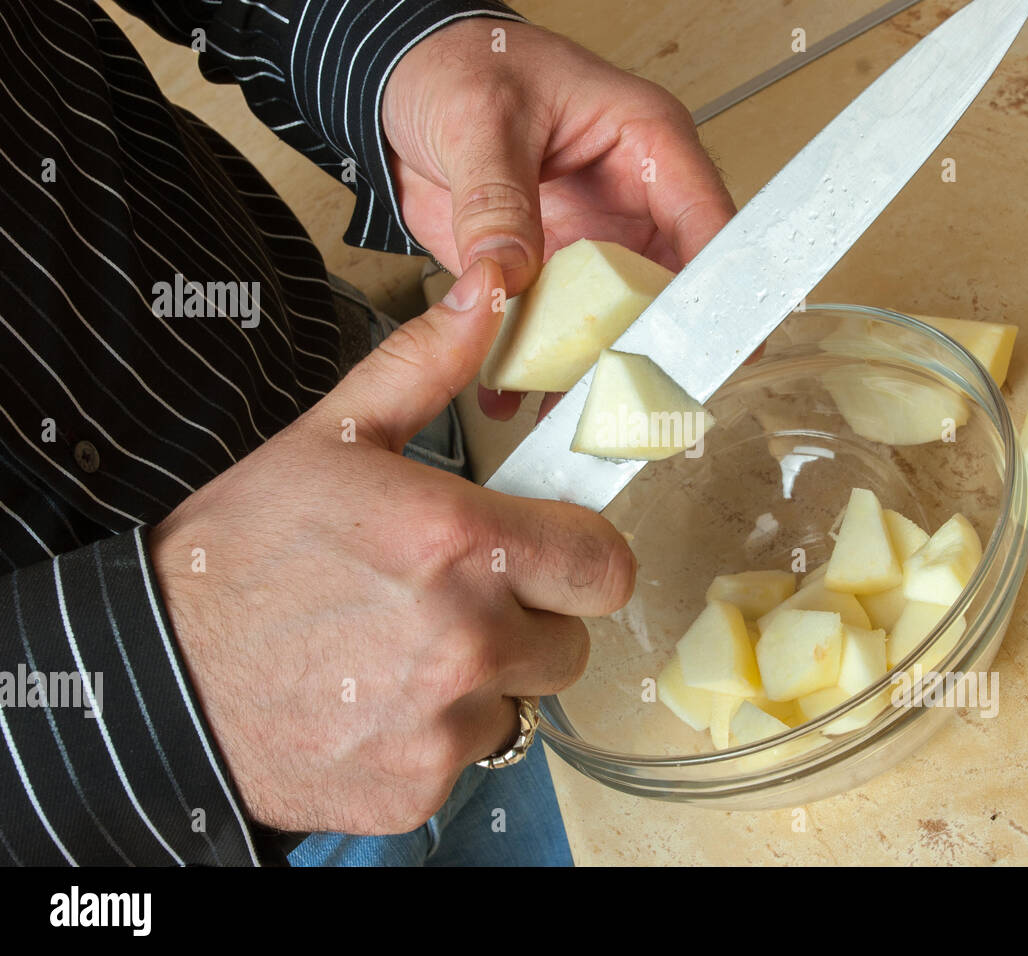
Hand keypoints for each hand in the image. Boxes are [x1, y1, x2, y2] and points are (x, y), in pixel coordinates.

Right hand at [148, 260, 635, 834]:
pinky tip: (374, 702)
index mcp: (458, 542)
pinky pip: (471, 755)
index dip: (579, 558)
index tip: (547, 553)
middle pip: (572, 640)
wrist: (156, 678)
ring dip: (484, 680)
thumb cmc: (241, 554)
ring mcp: (444, 723)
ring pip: (523, 700)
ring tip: (402, 650)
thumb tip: (491, 291)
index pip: (605, 567)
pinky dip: (436, 735)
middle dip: (533, 619)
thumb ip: (429, 366)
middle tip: (462, 600)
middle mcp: (466, 637)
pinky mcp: (419, 787)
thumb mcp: (331, 439)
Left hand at [381, 17, 736, 420]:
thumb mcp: (479, 121)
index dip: (720, 284)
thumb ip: (498, 201)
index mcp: (645, 142)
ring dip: (589, 371)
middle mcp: (630, 202)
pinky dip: (534, 368)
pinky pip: (555, 333)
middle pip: (669, 290)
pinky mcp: (549, 275)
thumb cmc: (461, 65)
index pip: (707, 220)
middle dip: (651, 346)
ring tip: (566, 412)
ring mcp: (591, 244)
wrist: (398, 89)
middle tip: (634, 395)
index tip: (715, 341)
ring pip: (614, 324)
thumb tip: (508, 274)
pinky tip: (511, 393)